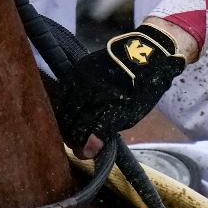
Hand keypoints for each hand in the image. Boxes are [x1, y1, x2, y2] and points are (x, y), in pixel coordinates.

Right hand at [52, 24, 186, 143]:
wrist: (145, 53)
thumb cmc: (141, 89)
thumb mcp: (132, 113)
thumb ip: (109, 129)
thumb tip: (90, 148)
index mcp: (112, 106)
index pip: (90, 134)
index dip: (85, 148)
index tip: (84, 154)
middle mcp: (94, 93)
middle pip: (74, 123)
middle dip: (73, 138)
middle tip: (75, 145)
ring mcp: (83, 80)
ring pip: (64, 109)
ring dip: (65, 124)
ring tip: (69, 131)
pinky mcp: (77, 70)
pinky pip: (62, 93)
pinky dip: (61, 106)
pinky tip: (66, 114)